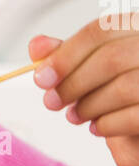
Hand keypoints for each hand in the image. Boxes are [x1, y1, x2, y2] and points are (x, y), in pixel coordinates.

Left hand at [29, 17, 138, 165]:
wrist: (138, 136)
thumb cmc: (114, 95)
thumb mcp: (87, 72)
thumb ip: (65, 56)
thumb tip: (36, 46)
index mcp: (137, 28)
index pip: (101, 30)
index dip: (66, 55)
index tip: (41, 78)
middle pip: (112, 58)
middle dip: (73, 83)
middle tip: (52, 102)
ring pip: (124, 87)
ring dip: (88, 105)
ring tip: (74, 116)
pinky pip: (135, 116)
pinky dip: (107, 124)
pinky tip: (96, 127)